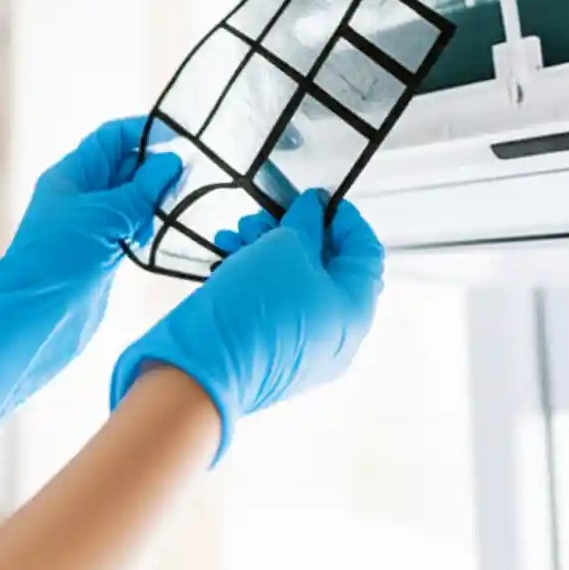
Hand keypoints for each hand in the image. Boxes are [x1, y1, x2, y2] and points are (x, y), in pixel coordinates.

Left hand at [0, 116, 180, 447]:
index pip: (110, 139)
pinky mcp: (103, 252)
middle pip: (124, 166)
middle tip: (192, 172)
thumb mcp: (105, 215)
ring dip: (156, 196)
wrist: (37, 317)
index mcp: (72, 175)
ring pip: (131, 198)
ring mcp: (92, 225)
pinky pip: (131, 226)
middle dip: (155, 165)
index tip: (179, 138)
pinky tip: (167, 228)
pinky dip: (150, 223)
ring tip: (184, 199)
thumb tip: (171, 161)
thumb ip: (141, 188)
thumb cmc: (61, 258)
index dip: (142, 132)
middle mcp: (81, 195)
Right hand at [109, 190, 385, 462]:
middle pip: (328, 267)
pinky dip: (255, 276)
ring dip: (268, 249)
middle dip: (295, 232)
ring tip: (238, 233)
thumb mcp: (286, 247)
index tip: (318, 200)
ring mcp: (304, 347)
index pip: (366, 253)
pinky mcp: (271, 353)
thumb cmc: (253, 310)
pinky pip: (272, 304)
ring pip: (295, 283)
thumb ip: (306, 222)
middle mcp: (337, 334)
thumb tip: (313, 209)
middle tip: (267, 215)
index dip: (344, 220)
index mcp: (356, 311)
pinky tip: (227, 255)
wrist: (202, 369)